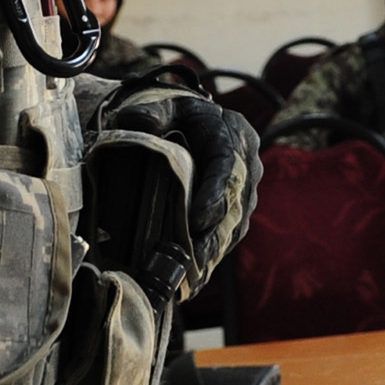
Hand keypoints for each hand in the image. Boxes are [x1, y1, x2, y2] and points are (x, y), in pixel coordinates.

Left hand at [101, 83, 261, 276]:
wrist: (186, 121)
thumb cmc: (172, 115)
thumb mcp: (160, 107)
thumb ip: (147, 115)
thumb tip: (136, 128)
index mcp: (233, 131)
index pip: (228, 165)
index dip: (214, 194)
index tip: (197, 219)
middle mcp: (248, 161)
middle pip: (236, 201)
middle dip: (214, 234)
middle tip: (192, 260)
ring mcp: (247, 186)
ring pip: (237, 222)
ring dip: (215, 250)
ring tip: (193, 277)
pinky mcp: (240, 207)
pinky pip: (232, 233)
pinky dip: (214, 255)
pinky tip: (196, 277)